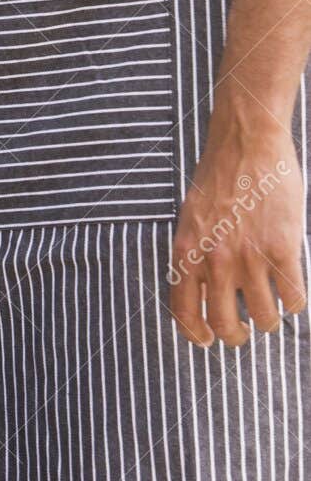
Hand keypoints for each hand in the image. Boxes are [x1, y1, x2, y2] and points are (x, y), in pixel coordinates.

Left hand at [170, 116, 306, 347]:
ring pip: (265, 317)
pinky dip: (295, 302)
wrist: (246, 140)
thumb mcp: (192, 216)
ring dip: (271, 320)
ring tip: (274, 309)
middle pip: (226, 325)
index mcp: (187, 249)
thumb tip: (202, 292)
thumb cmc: (221, 175)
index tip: (207, 340)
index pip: (183, 311)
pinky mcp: (282, 248)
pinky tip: (293, 291)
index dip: (196, 334)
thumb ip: (195, 253)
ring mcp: (250, 255)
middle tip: (247, 331)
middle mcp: (215, 258)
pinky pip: (293, 297)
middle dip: (237, 336)